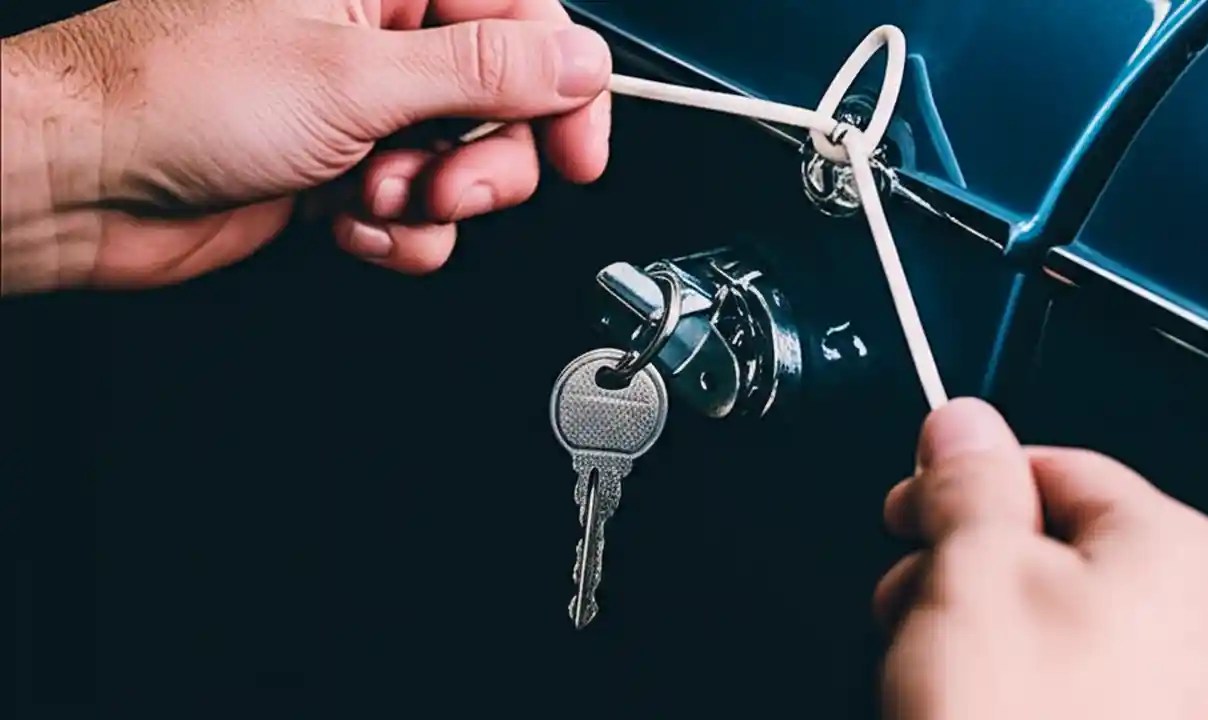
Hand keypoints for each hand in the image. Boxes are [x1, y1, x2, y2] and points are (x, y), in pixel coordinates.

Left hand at [0, 0, 610, 291]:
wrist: (87, 181)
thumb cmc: (180, 96)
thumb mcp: (358, 76)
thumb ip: (486, 68)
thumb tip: (578, 60)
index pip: (524, 17)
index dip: (564, 87)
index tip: (578, 150)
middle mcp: (381, 39)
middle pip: (505, 103)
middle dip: (486, 161)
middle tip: (447, 182)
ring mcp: (364, 110)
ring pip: (464, 166)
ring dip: (432, 201)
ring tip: (372, 193)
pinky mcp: (345, 171)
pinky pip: (418, 213)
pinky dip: (394, 231)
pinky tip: (345, 219)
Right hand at [875, 399, 1207, 719]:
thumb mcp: (972, 579)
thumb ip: (968, 484)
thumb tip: (963, 422)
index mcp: (1174, 552)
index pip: (1052, 465)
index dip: (961, 483)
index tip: (907, 510)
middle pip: (1057, 551)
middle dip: (965, 571)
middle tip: (912, 608)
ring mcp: (1197, 703)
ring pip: (1063, 630)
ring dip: (982, 639)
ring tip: (936, 683)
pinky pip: (1084, 695)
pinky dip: (1022, 697)